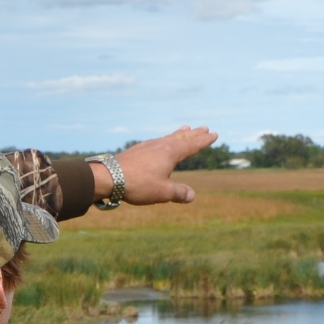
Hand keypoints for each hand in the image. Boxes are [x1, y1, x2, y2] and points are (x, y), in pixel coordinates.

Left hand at [96, 126, 217, 205]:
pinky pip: (156, 142)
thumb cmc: (138, 184)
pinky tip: (160, 143)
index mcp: (170, 153)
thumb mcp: (163, 192)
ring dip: (179, 134)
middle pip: (181, 138)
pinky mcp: (137, 150)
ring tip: (186, 129)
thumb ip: (179, 193)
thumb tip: (192, 196)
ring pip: (168, 137)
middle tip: (204, 128)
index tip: (214, 134)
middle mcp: (160, 146)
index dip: (204, 141)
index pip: (192, 145)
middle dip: (194, 134)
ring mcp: (147, 146)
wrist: (109, 177)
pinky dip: (165, 139)